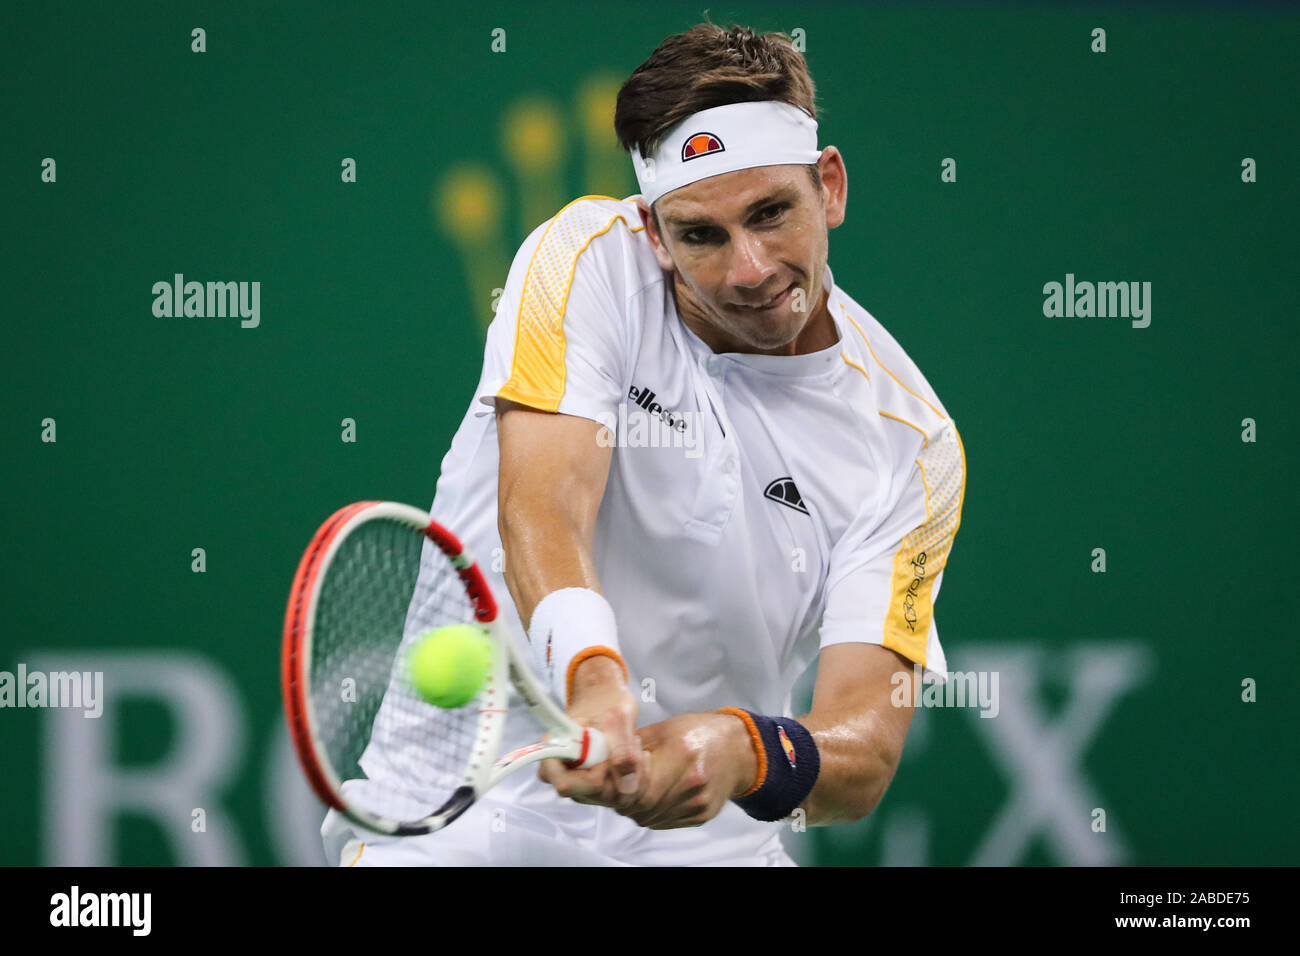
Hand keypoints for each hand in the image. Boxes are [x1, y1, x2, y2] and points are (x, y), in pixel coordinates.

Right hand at [537, 655, 644, 805]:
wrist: (608, 698)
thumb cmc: (606, 702)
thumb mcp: (618, 717)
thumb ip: (622, 750)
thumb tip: (627, 785)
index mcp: (554, 752)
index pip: (565, 785)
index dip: (591, 776)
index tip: (606, 753)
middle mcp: (564, 774)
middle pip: (594, 795)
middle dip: (619, 772)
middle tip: (630, 742)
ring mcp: (582, 785)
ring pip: (613, 798)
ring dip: (633, 772)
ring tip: (634, 742)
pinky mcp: (600, 789)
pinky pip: (624, 796)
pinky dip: (638, 776)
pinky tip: (640, 755)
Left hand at [611, 711, 758, 829]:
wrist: (738, 749)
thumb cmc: (698, 733)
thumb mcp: (664, 728)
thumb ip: (635, 746)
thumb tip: (606, 760)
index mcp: (682, 754)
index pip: (641, 788)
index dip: (622, 788)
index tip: (615, 780)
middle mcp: (693, 782)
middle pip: (646, 807)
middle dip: (626, 801)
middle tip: (618, 790)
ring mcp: (700, 802)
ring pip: (652, 819)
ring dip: (637, 809)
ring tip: (635, 793)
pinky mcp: (703, 815)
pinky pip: (666, 823)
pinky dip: (653, 814)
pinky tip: (654, 798)